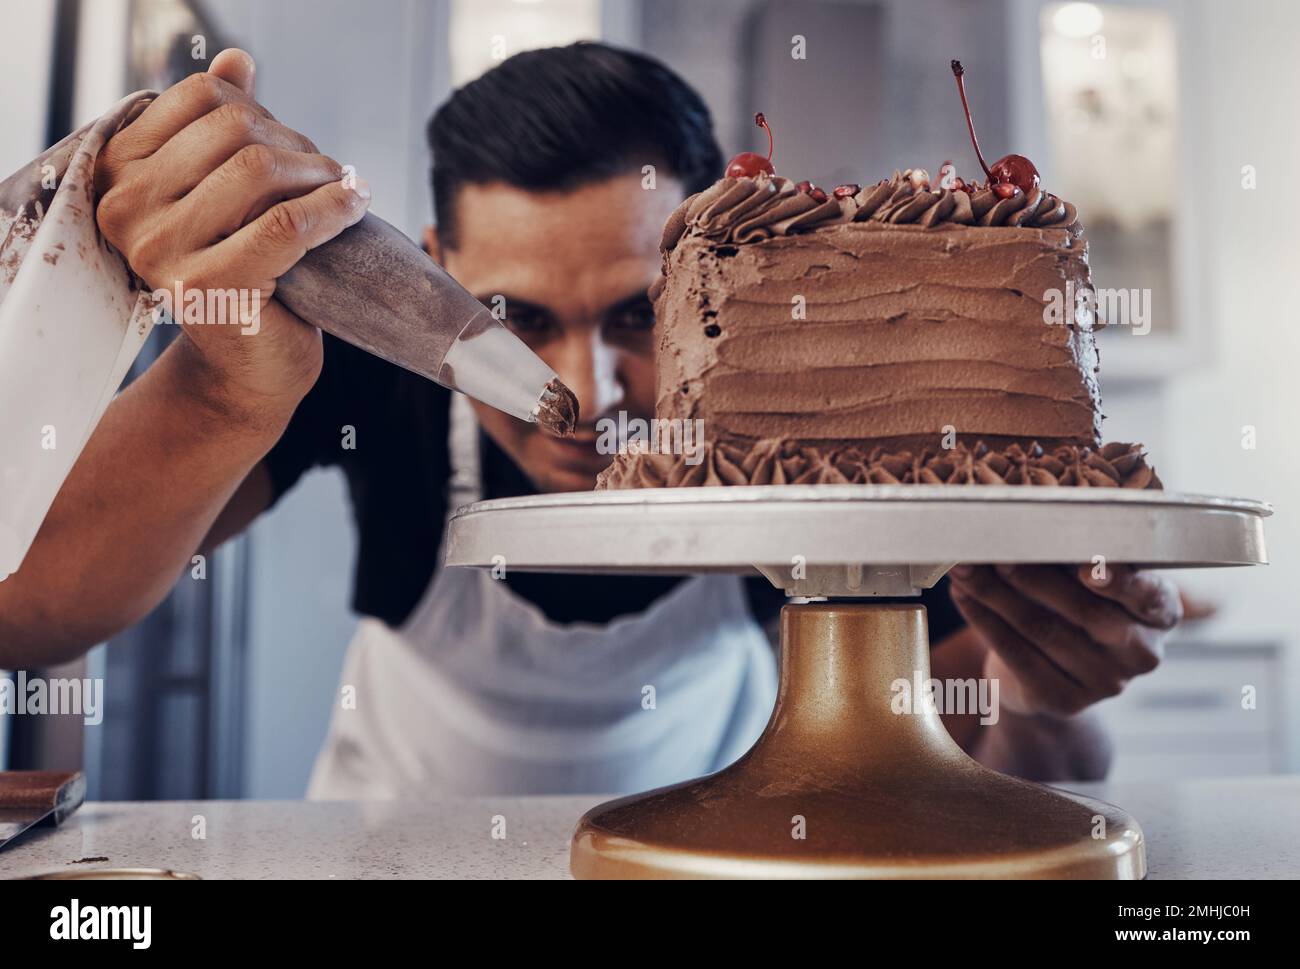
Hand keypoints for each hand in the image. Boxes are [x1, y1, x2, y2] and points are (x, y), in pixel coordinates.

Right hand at [94, 49, 370, 422]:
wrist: (251, 364)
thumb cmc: (244, 271)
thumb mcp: (225, 194)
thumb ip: (221, 127)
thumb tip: (237, 61)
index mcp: (118, 173)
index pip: (200, 97)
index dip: (262, 111)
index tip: (291, 146)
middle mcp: (126, 209)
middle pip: (234, 129)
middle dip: (296, 144)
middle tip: (328, 174)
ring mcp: (161, 250)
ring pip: (260, 170)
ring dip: (320, 174)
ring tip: (343, 191)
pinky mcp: (210, 288)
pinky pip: (287, 224)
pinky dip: (333, 208)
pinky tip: (356, 206)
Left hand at [947, 563, 1181, 718]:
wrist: (1052, 674)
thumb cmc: (1074, 607)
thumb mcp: (1090, 581)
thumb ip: (1075, 557)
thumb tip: (1024, 523)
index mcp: (1160, 613)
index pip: (1150, 596)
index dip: (1120, 582)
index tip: (1087, 566)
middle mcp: (1141, 652)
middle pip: (1085, 611)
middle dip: (1033, 576)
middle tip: (994, 550)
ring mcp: (1104, 682)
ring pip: (1042, 629)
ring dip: (995, 593)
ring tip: (965, 566)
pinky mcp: (1063, 700)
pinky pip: (1015, 653)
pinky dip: (982, 618)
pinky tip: (962, 595)